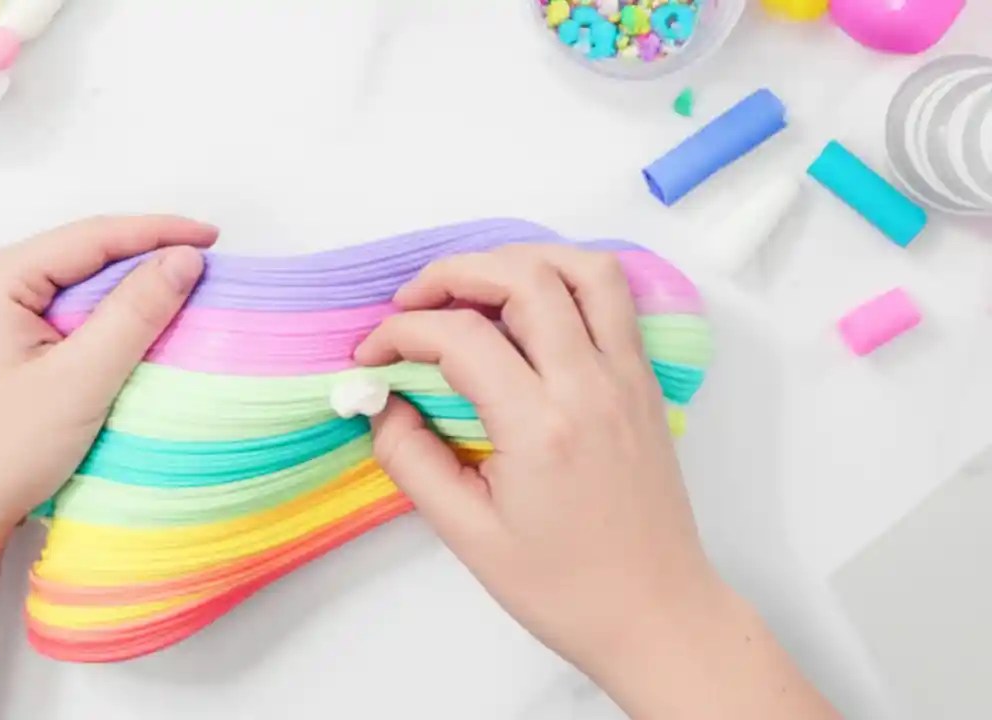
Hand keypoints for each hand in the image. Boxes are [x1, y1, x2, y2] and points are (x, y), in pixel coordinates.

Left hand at [0, 215, 217, 538]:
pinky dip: (106, 318)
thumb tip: (185, 258)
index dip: (158, 232)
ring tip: (183, 294)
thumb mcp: (80, 381)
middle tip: (206, 269)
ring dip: (128, 290)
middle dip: (145, 258)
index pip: (91, 237)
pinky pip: (64, 311)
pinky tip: (139, 327)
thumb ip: (135, 313)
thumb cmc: (3, 453)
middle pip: (83, 254)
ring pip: (76, 284)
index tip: (214, 237)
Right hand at [357, 243, 711, 664]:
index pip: (462, 337)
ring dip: (520, 259)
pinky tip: (531, 302)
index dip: (401, 333)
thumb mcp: (468, 535)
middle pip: (524, 277)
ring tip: (473, 285)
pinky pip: (614, 298)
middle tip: (412, 302)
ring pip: (582, 270)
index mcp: (542, 427)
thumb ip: (413, 459)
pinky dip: (567, 278)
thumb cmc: (566, 588)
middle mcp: (591, 386)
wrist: (657, 615)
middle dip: (454, 273)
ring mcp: (627, 378)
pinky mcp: (644, 383)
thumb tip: (382, 402)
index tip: (372, 356)